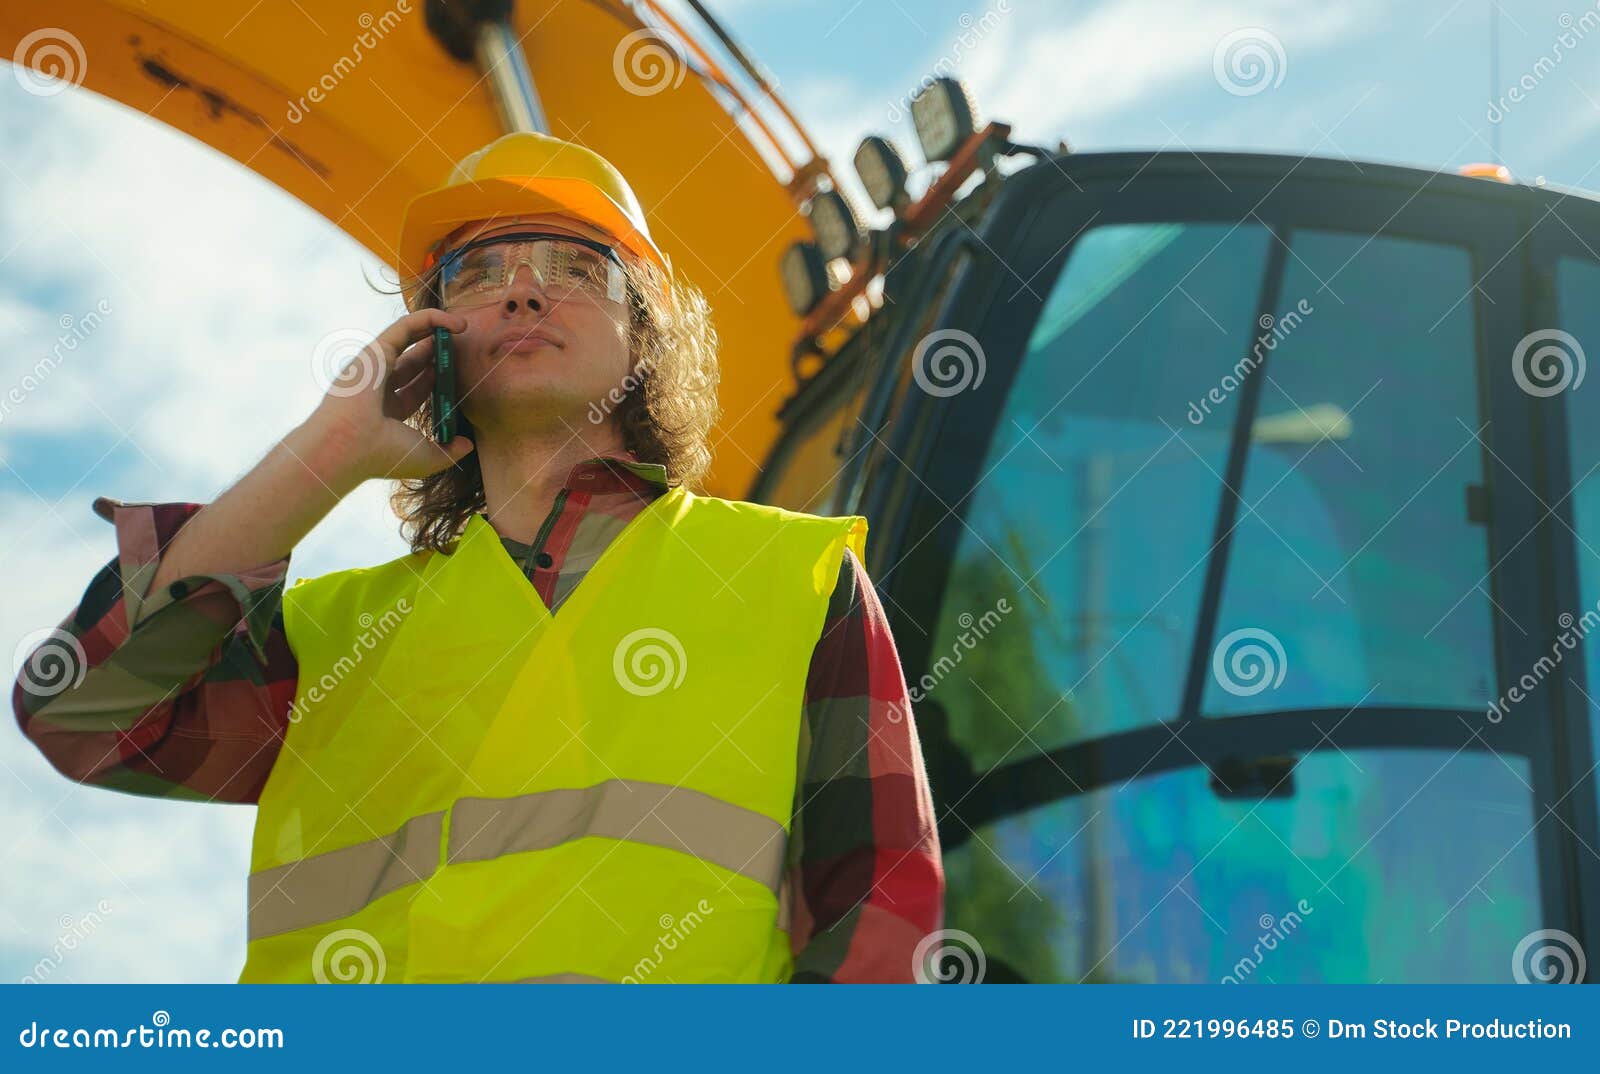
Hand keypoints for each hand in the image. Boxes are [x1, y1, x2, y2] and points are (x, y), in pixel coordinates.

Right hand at [298, 308, 476, 487]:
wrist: (349, 446)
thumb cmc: (382, 455)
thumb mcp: (426, 457)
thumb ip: (449, 451)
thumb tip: (468, 445)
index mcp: (385, 410)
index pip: (416, 389)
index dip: (438, 379)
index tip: (461, 376)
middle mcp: (377, 385)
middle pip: (413, 361)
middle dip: (438, 353)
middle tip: (463, 348)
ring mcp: (375, 365)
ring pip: (409, 338)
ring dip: (436, 329)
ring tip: (463, 326)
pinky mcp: (377, 349)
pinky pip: (407, 326)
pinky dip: (431, 318)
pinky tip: (455, 323)